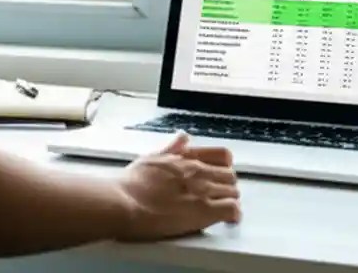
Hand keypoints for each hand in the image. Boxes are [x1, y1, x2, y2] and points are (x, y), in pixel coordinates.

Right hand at [114, 131, 241, 240]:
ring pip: (233, 192)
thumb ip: (171, 149)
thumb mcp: (151, 157)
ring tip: (220, 210)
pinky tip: (227, 220)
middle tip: (218, 197)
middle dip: (227, 186)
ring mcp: (202, 190)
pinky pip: (232, 209)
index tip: (219, 176)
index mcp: (185, 158)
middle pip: (230, 176)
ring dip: (229, 200)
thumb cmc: (131, 183)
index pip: (222, 155)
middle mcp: (197, 171)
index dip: (224, 167)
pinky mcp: (203, 211)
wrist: (124, 201)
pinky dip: (233, 215)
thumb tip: (183, 137)